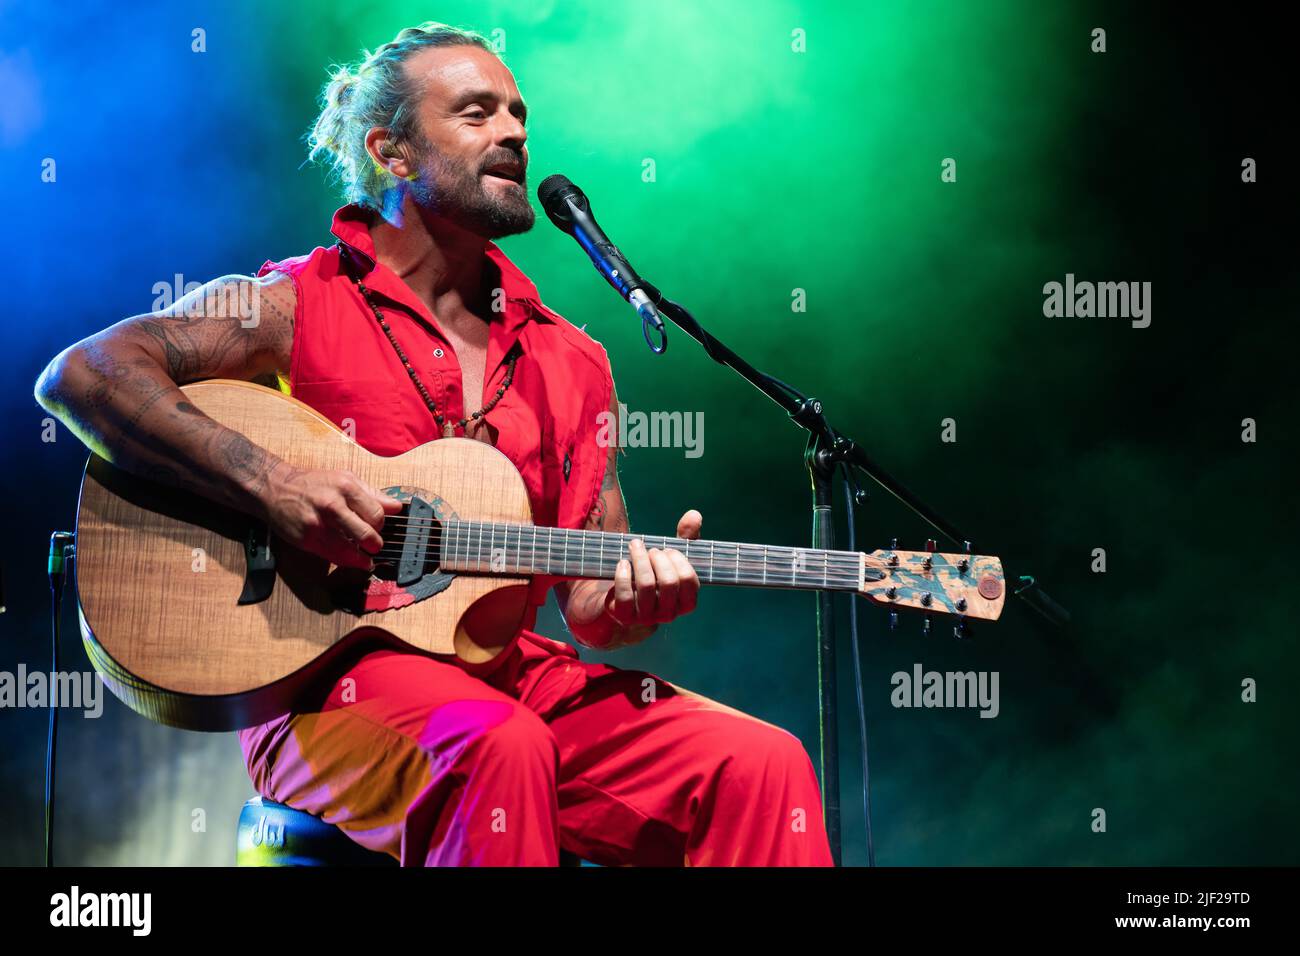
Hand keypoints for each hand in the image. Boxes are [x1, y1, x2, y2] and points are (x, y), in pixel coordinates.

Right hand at [262, 466, 402, 569]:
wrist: (276, 488)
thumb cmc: (313, 483)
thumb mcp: (344, 479)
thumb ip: (372, 494)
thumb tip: (397, 507)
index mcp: (346, 488)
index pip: (378, 513)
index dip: (382, 524)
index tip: (381, 528)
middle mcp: (332, 505)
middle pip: (367, 533)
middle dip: (376, 544)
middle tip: (376, 545)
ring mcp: (318, 525)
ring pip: (350, 551)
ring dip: (363, 559)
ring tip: (367, 560)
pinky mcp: (307, 540)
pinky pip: (333, 557)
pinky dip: (347, 562)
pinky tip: (353, 560)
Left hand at [606, 510, 702, 626]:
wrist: (626, 601)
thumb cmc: (655, 575)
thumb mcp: (672, 558)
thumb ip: (686, 538)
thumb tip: (694, 514)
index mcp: (686, 602)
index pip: (689, 580)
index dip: (678, 560)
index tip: (667, 549)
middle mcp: (669, 614)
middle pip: (669, 582)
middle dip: (658, 558)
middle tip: (651, 549)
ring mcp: (647, 618)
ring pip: (646, 586)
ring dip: (640, 560)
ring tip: (636, 547)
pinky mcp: (626, 618)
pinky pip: (625, 595)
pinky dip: (623, 575)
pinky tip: (623, 563)